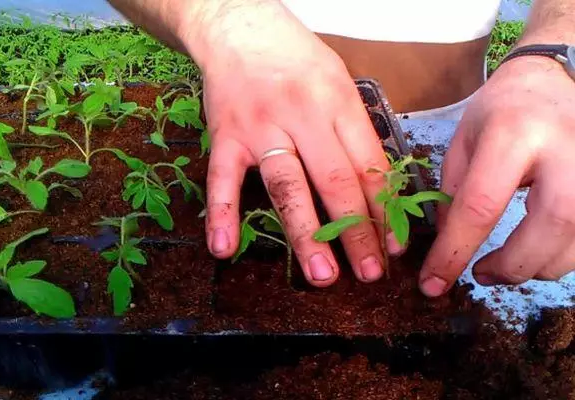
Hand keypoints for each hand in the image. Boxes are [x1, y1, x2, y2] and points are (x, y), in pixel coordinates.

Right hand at [192, 1, 402, 285]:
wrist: (240, 27)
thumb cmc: (296, 58)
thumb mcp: (339, 83)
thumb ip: (354, 131)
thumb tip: (377, 188)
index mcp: (338, 102)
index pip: (368, 165)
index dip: (384, 209)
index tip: (394, 246)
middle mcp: (303, 115)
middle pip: (335, 181)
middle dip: (356, 232)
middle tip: (370, 273)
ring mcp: (261, 126)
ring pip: (288, 185)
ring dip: (305, 234)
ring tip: (323, 275)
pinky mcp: (225, 135)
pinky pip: (222, 178)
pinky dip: (222, 213)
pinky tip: (224, 248)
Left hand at [420, 55, 574, 296]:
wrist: (552, 78)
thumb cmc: (500, 110)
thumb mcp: (463, 142)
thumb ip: (452, 192)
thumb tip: (446, 245)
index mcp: (514, 133)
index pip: (481, 205)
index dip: (454, 252)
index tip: (433, 284)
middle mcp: (565, 148)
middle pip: (550, 226)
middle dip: (513, 265)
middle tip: (481, 275)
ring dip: (538, 266)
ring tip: (505, 265)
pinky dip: (561, 254)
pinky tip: (536, 251)